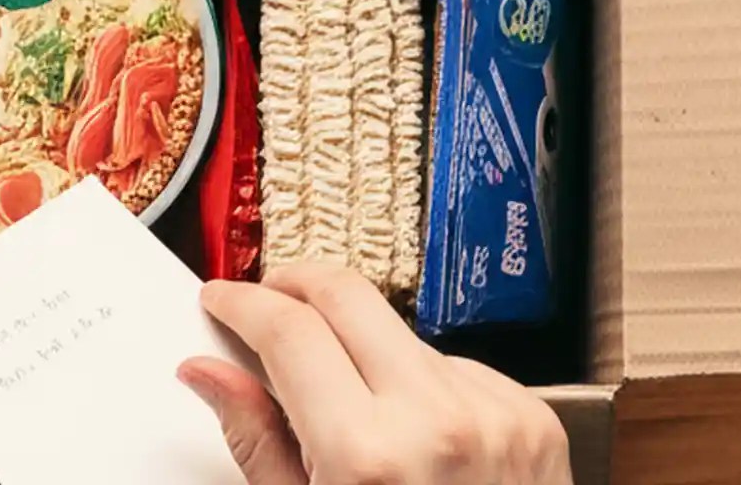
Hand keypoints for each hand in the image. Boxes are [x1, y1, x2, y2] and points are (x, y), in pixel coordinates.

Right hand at [178, 264, 572, 484]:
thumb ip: (256, 442)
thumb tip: (210, 376)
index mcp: (366, 455)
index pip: (288, 331)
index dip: (243, 305)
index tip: (225, 301)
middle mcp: (435, 422)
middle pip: (346, 295)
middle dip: (295, 284)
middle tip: (267, 300)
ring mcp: (492, 414)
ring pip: (399, 331)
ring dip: (359, 342)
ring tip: (347, 398)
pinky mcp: (530, 416)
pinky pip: (452, 367)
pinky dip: (418, 384)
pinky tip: (412, 430)